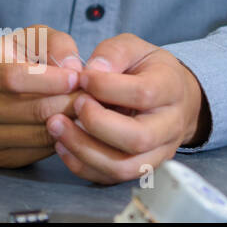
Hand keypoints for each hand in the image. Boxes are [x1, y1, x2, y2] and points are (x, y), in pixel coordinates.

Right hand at [0, 24, 85, 167]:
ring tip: (87, 111)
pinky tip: (71, 126)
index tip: (77, 77)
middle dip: (69, 103)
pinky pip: (41, 152)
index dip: (50, 79)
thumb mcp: (30, 38)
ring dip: (71, 123)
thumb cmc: (11, 58)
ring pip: (40, 134)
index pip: (13, 78)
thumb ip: (56, 43)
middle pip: (32, 110)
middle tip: (92, 96)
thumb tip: (74, 70)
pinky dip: (63, 140)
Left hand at [45, 33, 206, 184]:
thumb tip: (93, 70)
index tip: (81, 77)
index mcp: (171, 89)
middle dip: (97, 123)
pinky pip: (111, 178)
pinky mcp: (139, 168)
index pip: (144, 94)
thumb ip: (113, 53)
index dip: (107, 87)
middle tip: (73, 103)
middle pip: (138, 138)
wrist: (171, 97)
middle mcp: (169, 126)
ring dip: (83, 149)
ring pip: (124, 166)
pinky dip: (82, 165)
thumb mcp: (133, 48)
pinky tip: (60, 145)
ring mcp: (157, 152)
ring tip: (55, 125)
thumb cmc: (145, 69)